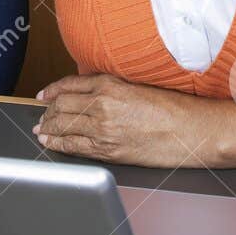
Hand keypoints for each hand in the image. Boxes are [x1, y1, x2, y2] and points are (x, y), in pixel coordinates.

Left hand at [32, 73, 235, 168]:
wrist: (194, 131)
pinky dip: (58, 143)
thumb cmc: (175, 109)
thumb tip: (92, 94)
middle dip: (48, 112)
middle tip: (41, 115)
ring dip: (48, 127)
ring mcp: (103, 129)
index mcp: (111, 84)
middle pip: (62, 106)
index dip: (52, 90)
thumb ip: (114, 89)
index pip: (69, 85)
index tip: (43, 95)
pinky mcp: (108, 150)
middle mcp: (102, 104)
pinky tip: (51, 142)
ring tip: (41, 129)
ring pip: (64, 126)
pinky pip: (74, 146)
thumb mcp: (140, 87)